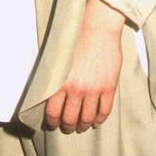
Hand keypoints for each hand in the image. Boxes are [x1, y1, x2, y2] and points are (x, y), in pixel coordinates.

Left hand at [44, 0, 124, 131]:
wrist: (98, 28)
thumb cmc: (75, 40)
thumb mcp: (57, 60)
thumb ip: (53, 79)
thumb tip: (46, 95)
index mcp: (60, 82)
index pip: (53, 112)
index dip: (53, 121)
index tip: (54, 123)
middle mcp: (76, 89)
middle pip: (70, 119)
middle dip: (68, 126)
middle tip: (69, 127)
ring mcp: (94, 90)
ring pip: (88, 118)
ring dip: (84, 125)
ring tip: (82, 125)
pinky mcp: (108, 87)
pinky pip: (104, 111)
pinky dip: (100, 119)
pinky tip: (97, 121)